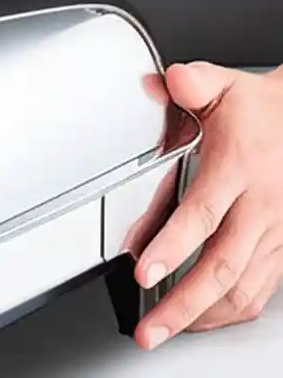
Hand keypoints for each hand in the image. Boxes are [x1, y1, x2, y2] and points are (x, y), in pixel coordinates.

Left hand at [134, 62, 282, 347]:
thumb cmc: (262, 110)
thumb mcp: (226, 86)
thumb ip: (193, 83)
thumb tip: (168, 80)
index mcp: (238, 170)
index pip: (202, 215)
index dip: (171, 245)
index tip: (142, 270)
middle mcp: (260, 207)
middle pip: (221, 267)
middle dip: (180, 304)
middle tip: (147, 328)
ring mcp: (275, 232)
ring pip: (241, 287)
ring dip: (202, 315)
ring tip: (164, 331)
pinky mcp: (282, 246)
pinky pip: (261, 289)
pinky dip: (230, 311)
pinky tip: (203, 319)